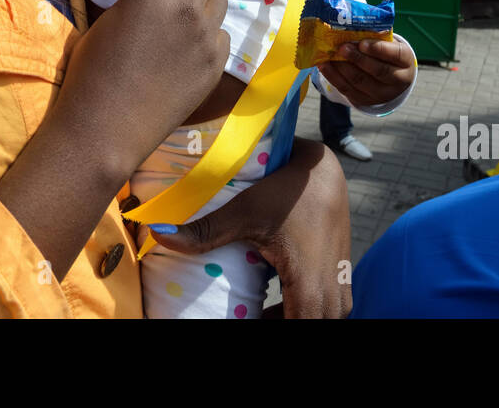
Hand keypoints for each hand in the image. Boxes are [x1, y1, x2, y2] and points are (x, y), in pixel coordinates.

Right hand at [52, 0, 229, 179]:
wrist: (108, 126)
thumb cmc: (92, 74)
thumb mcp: (104, 25)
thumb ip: (130, 4)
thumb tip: (141, 2)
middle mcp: (185, 7)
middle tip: (167, 1)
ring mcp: (205, 36)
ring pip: (220, 1)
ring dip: (201, 7)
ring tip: (181, 28)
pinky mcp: (215, 64)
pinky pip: (222, 37)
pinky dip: (207, 40)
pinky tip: (187, 56)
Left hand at [148, 138, 351, 317]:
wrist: (321, 170)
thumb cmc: (284, 190)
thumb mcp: (245, 210)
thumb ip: (205, 231)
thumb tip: (158, 234)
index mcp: (310, 281)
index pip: (301, 326)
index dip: (274, 328)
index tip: (251, 320)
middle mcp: (331, 285)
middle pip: (318, 324)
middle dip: (286, 325)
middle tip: (254, 317)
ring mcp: (340, 278)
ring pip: (329, 317)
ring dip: (298, 318)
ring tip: (265, 315)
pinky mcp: (340, 270)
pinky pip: (330, 306)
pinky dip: (307, 310)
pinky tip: (280, 304)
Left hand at [317, 37, 414, 107]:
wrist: (390, 79)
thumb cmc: (385, 52)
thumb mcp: (388, 43)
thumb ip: (375, 35)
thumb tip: (352, 22)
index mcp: (405, 61)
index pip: (395, 55)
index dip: (378, 49)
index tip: (362, 43)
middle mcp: (398, 80)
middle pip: (377, 71)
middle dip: (358, 59)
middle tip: (342, 47)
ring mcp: (381, 94)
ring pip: (360, 82)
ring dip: (342, 68)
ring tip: (330, 55)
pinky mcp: (365, 100)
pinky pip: (347, 90)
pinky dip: (333, 77)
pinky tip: (324, 65)